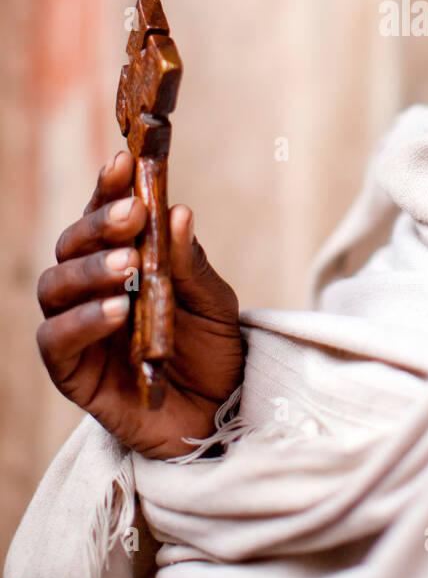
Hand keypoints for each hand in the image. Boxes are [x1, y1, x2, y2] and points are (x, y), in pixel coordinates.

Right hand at [36, 150, 244, 458]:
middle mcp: (91, 289)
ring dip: (89, 269)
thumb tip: (177, 212)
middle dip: (99, 224)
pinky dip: (81, 320)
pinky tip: (114, 310)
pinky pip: (57, 340)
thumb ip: (189, 263)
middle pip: (71, 244)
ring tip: (127, 265)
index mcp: (121, 260)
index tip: (124, 160)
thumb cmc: (212, 352)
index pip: (103, 215)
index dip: (107, 187)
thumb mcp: (214, 302)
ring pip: (55, 286)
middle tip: (133, 214)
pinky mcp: (72, 373)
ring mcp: (77, 329)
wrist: (222, 417)